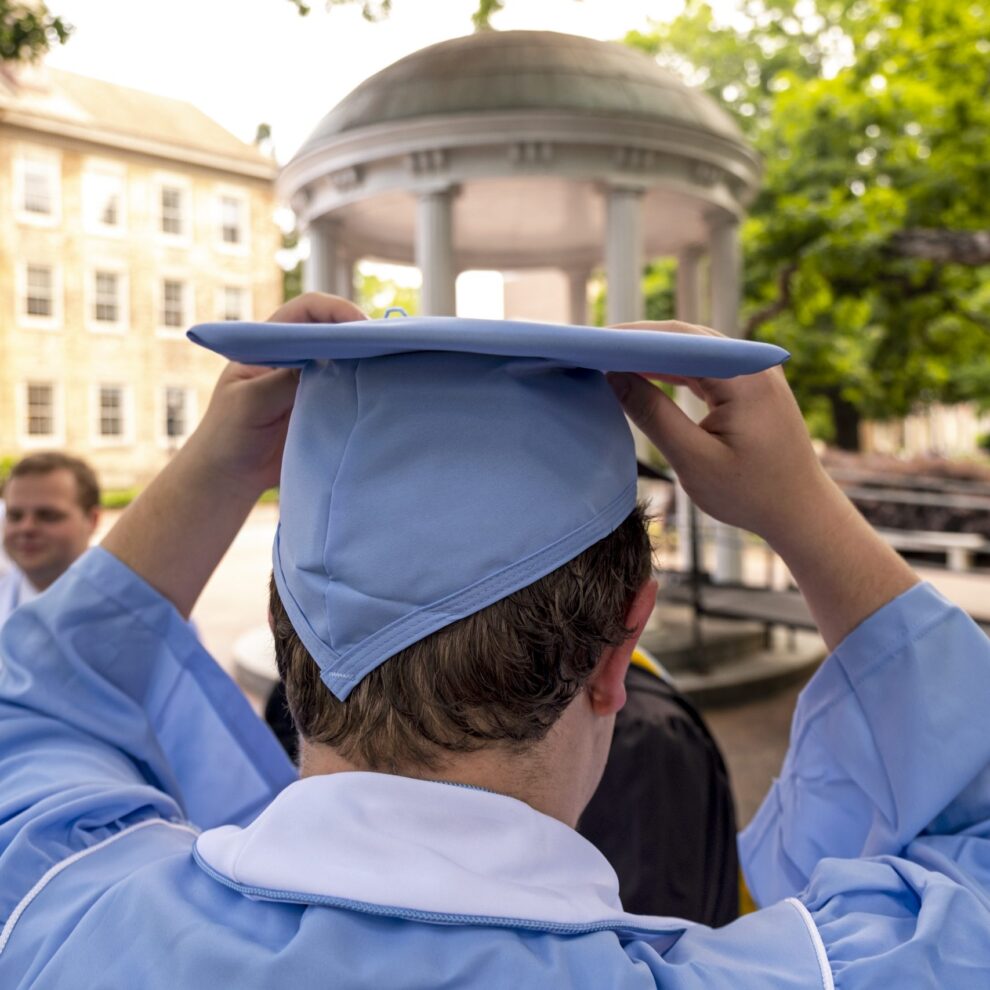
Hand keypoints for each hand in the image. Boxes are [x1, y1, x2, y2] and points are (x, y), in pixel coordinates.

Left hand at [183, 293, 366, 501]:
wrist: (231, 478)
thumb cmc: (228, 434)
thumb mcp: (251, 402)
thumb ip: (285, 379)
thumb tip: (329, 361)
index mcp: (270, 344)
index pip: (307, 310)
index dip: (336, 310)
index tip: (361, 325)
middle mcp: (295, 358)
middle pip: (334, 332)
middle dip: (360, 335)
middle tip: (386, 348)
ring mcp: (310, 384)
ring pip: (346, 362)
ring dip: (367, 363)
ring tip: (390, 370)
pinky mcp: (322, 409)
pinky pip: (348, 393)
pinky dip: (364, 391)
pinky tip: (380, 396)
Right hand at [607, 320, 916, 647]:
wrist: (801, 513)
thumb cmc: (751, 494)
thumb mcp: (693, 460)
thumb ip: (652, 415)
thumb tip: (612, 377)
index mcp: (744, 376)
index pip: (677, 341)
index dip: (632, 338)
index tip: (593, 342)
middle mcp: (753, 363)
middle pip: (684, 338)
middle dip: (638, 341)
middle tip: (592, 347)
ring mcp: (754, 372)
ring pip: (693, 350)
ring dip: (653, 354)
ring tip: (609, 359)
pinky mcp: (750, 385)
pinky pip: (704, 366)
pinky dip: (671, 369)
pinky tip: (642, 374)